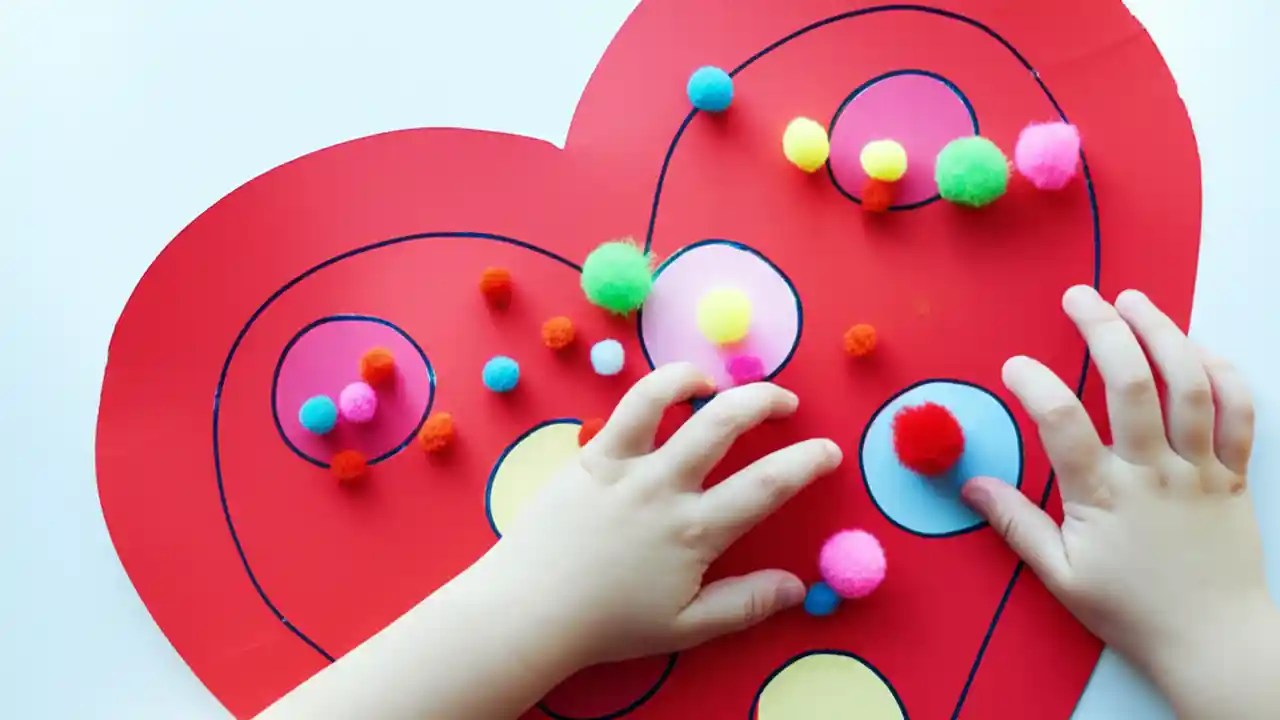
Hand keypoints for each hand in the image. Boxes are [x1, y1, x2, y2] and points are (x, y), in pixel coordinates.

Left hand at [489, 362, 841, 667]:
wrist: (530, 609)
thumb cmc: (608, 623)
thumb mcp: (686, 627)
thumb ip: (744, 604)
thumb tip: (798, 587)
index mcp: (694, 531)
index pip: (767, 485)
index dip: (807, 462)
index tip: (827, 451)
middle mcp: (664, 487)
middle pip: (725, 422)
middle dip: (766, 402)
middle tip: (787, 404)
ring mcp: (624, 465)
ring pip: (667, 398)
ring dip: (699, 379)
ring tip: (716, 383)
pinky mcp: (590, 456)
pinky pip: (625, 408)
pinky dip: (653, 390)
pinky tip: (666, 394)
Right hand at [963, 286, 1276, 717]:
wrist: (1214, 640)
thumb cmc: (1133, 611)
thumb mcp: (1062, 577)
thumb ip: (1016, 525)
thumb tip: (971, 485)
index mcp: (1104, 497)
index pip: (1061, 424)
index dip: (1034, 385)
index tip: (1015, 365)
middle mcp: (1154, 473)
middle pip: (1131, 384)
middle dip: (1102, 330)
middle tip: (1079, 297)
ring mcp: (1201, 470)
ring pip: (1188, 385)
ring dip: (1162, 333)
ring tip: (1136, 300)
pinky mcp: (1235, 475)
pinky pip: (1240, 412)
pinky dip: (1224, 373)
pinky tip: (1198, 348)